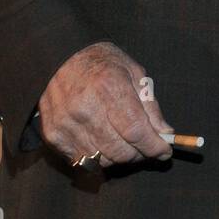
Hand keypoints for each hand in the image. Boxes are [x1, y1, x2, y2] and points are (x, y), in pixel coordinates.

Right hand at [37, 41, 174, 169]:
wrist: (60, 58)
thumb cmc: (102, 64)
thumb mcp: (134, 73)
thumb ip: (150, 106)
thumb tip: (165, 135)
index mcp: (108, 86)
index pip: (136, 130)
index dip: (154, 147)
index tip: (164, 151)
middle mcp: (84, 107)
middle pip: (120, 150)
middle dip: (139, 153)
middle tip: (145, 145)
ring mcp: (65, 123)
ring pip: (103, 160)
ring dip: (119, 156)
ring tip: (124, 141)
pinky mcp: (53, 135)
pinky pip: (82, 160)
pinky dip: (98, 156)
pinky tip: (102, 140)